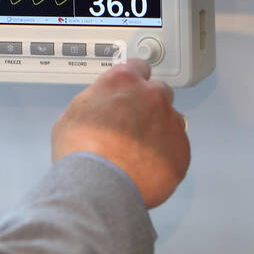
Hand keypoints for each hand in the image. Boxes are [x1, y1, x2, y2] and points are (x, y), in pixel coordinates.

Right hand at [51, 59, 189, 209]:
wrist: (99, 185)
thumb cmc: (81, 153)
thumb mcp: (71, 117)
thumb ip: (93, 106)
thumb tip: (96, 114)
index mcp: (124, 82)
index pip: (137, 68)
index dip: (133, 82)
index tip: (132, 91)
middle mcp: (152, 97)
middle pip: (159, 93)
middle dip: (149, 107)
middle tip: (133, 127)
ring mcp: (170, 123)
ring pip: (172, 121)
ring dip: (159, 132)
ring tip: (139, 153)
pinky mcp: (182, 151)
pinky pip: (178, 150)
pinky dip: (166, 157)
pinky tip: (147, 168)